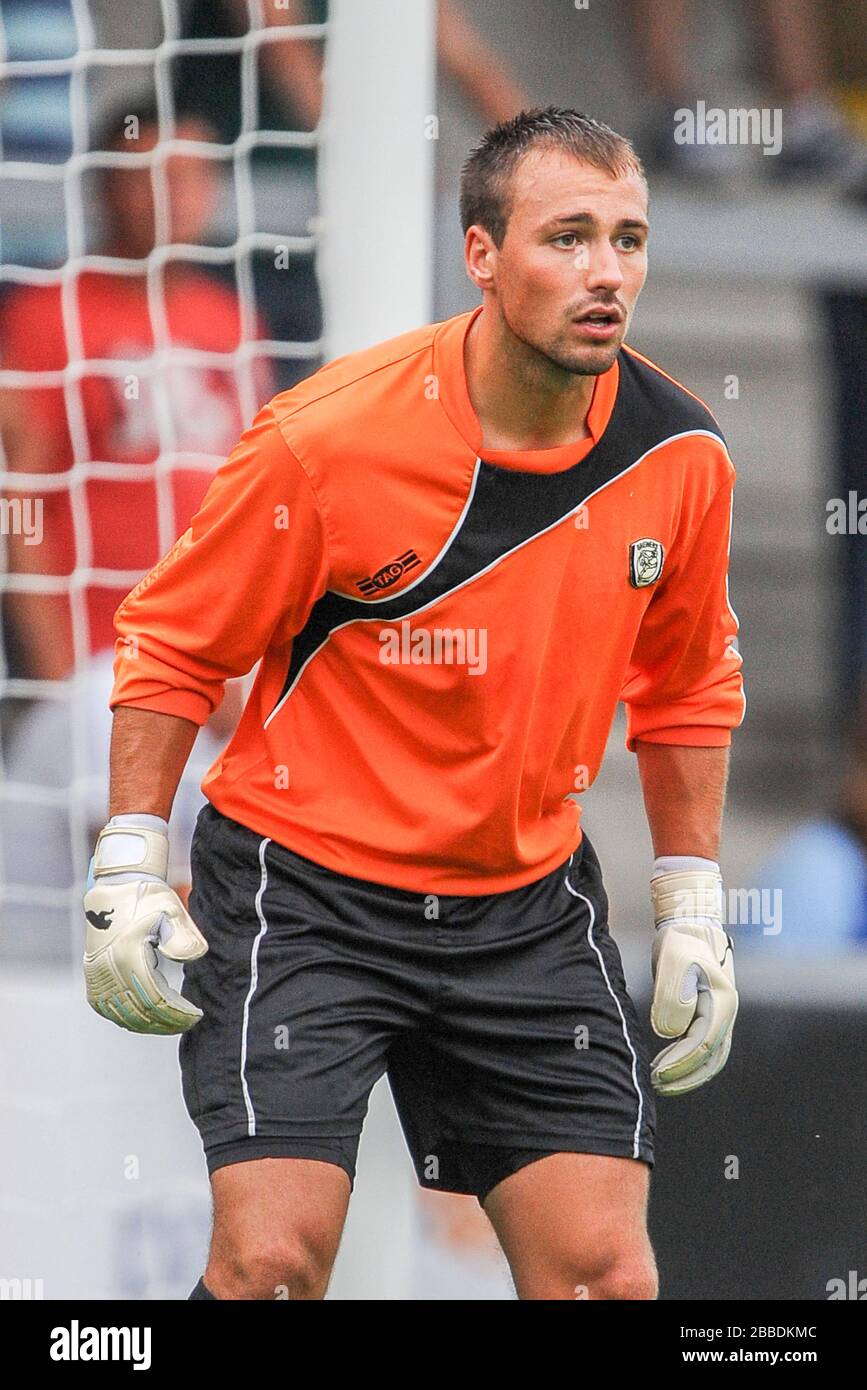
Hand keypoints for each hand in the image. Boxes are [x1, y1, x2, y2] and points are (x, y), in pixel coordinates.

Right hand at [83, 816, 207, 1034]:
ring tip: (172, 1024)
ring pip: (123, 1016)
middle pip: (140, 1013)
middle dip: (167, 1023)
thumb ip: (183, 937)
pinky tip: (146, 1020)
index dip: (177, 1014)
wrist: (116, 888)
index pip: (156, 1000)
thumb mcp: (171, 911)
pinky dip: (127, 1019)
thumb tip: (196, 956)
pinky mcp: (92, 976)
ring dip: (149, 1025)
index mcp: (129, 956)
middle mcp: (108, 970)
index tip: (196, 1015)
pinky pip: (107, 1009)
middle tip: (189, 1022)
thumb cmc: (147, 898)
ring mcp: (97, 975)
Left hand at [649, 868, 737, 1095]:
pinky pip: (704, 1045)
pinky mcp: (709, 1011)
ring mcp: (720, 1013)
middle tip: (656, 1084)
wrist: (690, 920)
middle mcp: (725, 1012)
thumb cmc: (681, 939)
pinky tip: (667, 1062)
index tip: (656, 1072)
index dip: (679, 1064)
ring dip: (688, 1072)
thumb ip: (672, 995)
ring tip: (660, 1081)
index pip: (701, 1045)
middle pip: (709, 1057)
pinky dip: (689, 1060)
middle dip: (684, 1075)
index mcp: (721, 1004)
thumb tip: (670, 1032)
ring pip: (710, 1056)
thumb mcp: (674, 960)